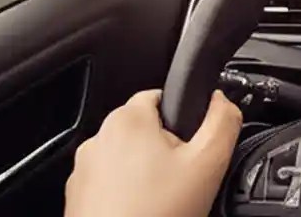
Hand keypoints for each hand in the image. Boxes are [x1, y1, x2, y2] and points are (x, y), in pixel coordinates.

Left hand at [65, 89, 242, 216]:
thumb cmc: (157, 213)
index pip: (161, 95)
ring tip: (163, 200)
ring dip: (146, 172)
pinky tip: (144, 211)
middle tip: (184, 178)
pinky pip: (110, 184)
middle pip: (145, 129)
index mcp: (128, 120)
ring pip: (128, 158)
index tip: (193, 147)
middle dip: (166, 148)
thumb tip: (223, 101)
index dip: (184, 119)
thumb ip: (223, 121)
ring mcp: (84, 170)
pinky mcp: (77, 197)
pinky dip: (127, 193)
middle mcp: (98, 139)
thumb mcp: (209, 162)